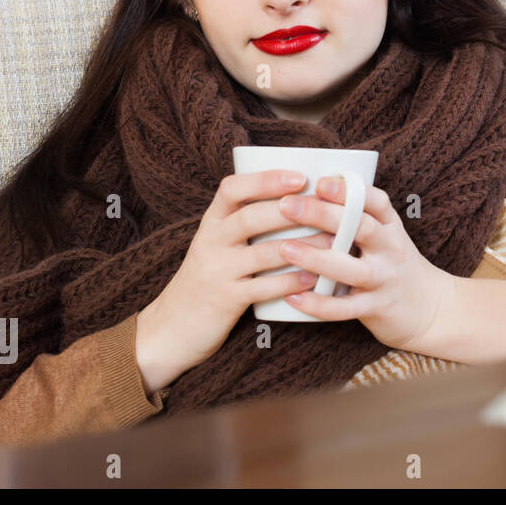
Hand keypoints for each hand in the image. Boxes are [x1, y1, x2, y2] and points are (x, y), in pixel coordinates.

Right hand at [135, 170, 328, 394]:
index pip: (232, 189)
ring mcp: (216, 271)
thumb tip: (301, 199)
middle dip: (292, 210)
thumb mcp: (219, 244)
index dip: (266, 180)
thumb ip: (247, 223)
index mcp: (211, 222)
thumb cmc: (209, 278)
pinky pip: (263, 287)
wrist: (171, 328)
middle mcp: (210, 241)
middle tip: (327, 207)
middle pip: (251, 217)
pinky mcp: (225, 300)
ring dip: (302, 245)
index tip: (300, 176)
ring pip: (263, 252)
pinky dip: (291, 281)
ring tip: (333, 241)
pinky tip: (314, 278)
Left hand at [273, 178, 454, 351]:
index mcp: (391, 226)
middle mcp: (391, 249)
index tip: (320, 182)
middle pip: (361, 228)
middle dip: (323, 214)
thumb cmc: (393, 264)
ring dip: (317, 258)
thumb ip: (356, 218)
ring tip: (285, 248)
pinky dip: (318, 304)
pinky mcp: (376, 308)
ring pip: (351, 269)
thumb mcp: (386, 235)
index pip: (376, 201)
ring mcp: (385, 279)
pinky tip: (292, 296)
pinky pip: (345, 308)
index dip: (349, 191)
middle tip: (287, 205)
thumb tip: (306, 193)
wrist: (429, 308)